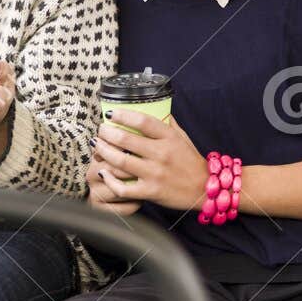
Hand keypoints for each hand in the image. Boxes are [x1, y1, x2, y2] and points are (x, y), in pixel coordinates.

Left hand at [90, 109, 207, 213]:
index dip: (123, 115)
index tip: (111, 113)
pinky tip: (103, 172)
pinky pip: (123, 187)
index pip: (143, 122)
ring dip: (104, 152)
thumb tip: (156, 108)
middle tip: (100, 130)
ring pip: (120, 162)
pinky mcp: (150, 191)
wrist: (204, 189)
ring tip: (97, 146)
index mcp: (169, 138)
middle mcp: (161, 154)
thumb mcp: (183, 138)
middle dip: (107, 133)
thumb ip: (168, 124)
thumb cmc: (192, 162)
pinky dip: (110, 180)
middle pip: (126, 140)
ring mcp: (155, 174)